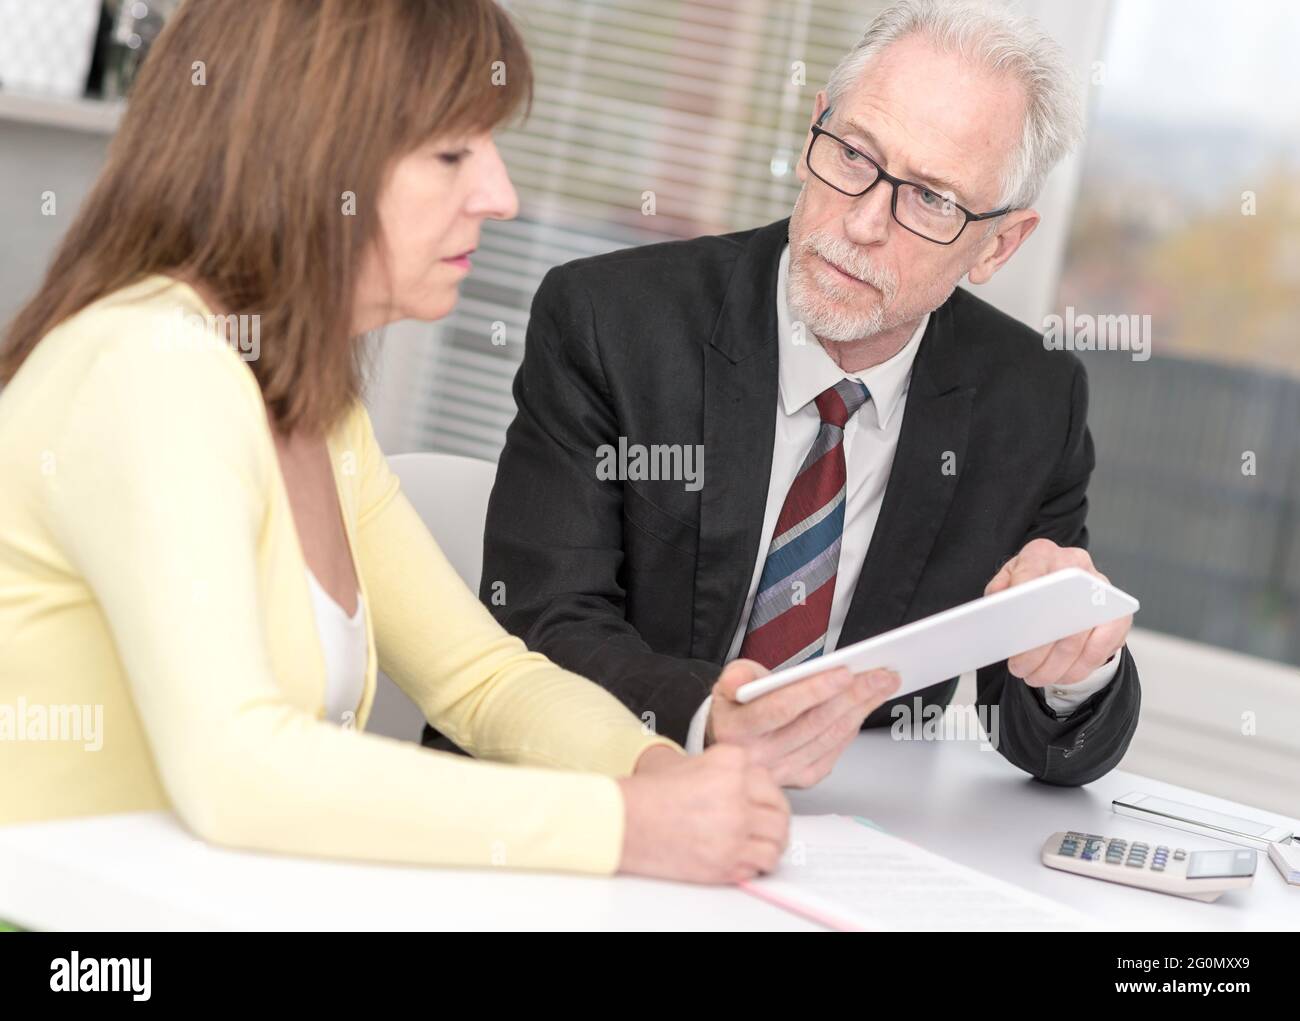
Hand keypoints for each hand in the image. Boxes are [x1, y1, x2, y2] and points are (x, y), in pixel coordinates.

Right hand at [617, 744, 789, 883]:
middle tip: (767, 826)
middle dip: (775, 819)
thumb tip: (751, 788)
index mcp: (730, 763)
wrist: (623, 822)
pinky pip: (763, 862)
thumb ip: (725, 771)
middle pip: (779, 809)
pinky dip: (760, 862)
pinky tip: (747, 858)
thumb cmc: (649, 795)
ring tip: (759, 844)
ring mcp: (735, 827)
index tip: (761, 803)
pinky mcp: (728, 859)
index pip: (768, 780)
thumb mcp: (690, 763)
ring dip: (772, 843)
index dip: (764, 795)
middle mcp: (738, 793)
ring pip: (778, 838)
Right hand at [705, 659, 899, 787]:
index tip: (843, 672)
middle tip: (879, 675)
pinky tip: (863, 709)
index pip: (780, 709)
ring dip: (861, 709)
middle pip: (813, 724)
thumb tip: (740, 680)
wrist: (734, 742)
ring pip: (828, 738)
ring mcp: (782, 771)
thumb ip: (736, 676)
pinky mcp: (800, 778)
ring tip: (882, 685)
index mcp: (738, 729)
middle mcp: (759, 756)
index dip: (814, 691)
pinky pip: (833, 753)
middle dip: (852, 696)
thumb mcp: (728, 684)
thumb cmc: (737, 709)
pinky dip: (852, 729)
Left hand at [984, 538, 1130, 686]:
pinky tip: (1063, 677)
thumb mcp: (1007, 583)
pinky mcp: (1119, 613)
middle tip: (1019, 669)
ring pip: (1078, 635)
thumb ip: (999, 592)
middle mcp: (1075, 563)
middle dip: (1035, 649)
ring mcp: (1100, 588)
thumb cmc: (1029, 587)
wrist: (1065, 588)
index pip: (1030, 575)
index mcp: (1042, 553)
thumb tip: (998, 606)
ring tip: (1036, 678)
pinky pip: (1102, 647)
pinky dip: (1080, 667)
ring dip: (1056, 665)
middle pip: (1057, 612)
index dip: (1020, 603)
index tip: (1010, 632)